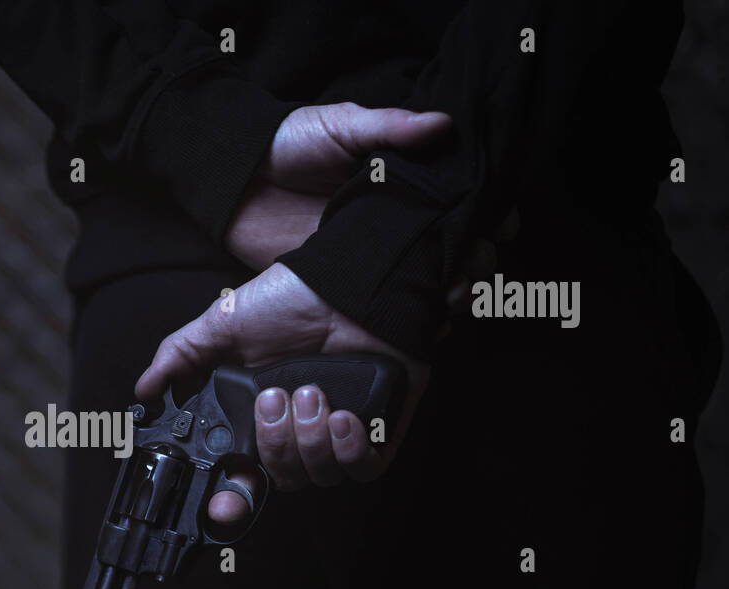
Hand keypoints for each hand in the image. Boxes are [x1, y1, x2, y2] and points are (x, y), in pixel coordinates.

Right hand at [135, 264, 429, 525]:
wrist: (344, 283)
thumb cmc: (288, 301)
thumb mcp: (221, 327)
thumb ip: (179, 359)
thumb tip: (143, 390)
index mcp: (258, 423)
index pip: (242, 478)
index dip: (231, 502)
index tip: (222, 507)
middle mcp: (296, 436)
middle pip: (281, 480)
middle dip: (275, 444)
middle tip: (274, 398)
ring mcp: (337, 437)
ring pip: (319, 475)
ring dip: (310, 437)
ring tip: (311, 393)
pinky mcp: (377, 433)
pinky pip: (362, 468)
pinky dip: (349, 448)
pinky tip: (342, 416)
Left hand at [224, 101, 517, 312]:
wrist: (234, 181)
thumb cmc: (288, 144)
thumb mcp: (339, 126)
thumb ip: (387, 128)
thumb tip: (443, 124)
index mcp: (401, 178)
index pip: (458, 199)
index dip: (485, 213)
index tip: (499, 225)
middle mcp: (392, 219)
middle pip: (451, 245)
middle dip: (472, 259)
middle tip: (472, 269)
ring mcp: (368, 253)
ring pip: (423, 279)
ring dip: (445, 291)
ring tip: (452, 298)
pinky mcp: (340, 280)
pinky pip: (379, 303)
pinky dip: (405, 314)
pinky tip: (422, 320)